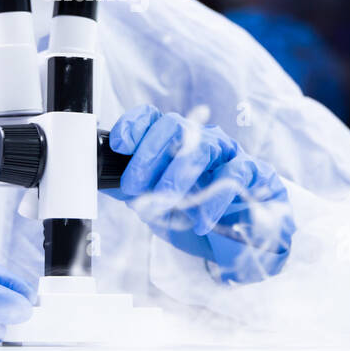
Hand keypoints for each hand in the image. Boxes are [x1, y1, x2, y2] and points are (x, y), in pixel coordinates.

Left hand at [106, 105, 295, 283]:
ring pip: (203, 148)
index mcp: (175, 139)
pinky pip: (235, 176)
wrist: (241, 232)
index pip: (152, 118)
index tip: (119, 144)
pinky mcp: (254, 173)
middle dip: (150, 154)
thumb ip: (131, 187)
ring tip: (164, 203)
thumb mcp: (157, 198)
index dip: (134, 126)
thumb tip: (95, 180)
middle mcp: (201, 138)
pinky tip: (200, 220)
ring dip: (178, 176)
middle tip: (134, 186)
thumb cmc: (195, 207)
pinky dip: (215, 200)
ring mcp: (229, 153)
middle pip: (175, 126)